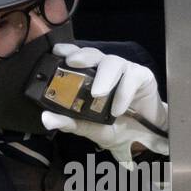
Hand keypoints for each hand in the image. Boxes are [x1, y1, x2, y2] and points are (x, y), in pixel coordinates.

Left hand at [40, 44, 168, 167]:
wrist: (145, 139)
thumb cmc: (117, 128)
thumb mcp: (91, 129)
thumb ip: (70, 123)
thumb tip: (46, 119)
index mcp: (90, 77)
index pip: (78, 59)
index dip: (67, 51)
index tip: (56, 51)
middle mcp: (106, 70)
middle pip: (94, 54)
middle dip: (83, 56)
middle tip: (72, 62)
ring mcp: (125, 71)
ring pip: (113, 62)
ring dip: (104, 76)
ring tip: (98, 94)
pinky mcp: (142, 76)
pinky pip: (132, 77)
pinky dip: (124, 92)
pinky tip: (118, 108)